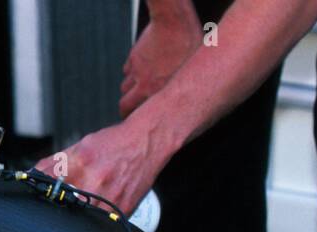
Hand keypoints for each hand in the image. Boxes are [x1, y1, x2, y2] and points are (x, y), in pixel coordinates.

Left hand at [35, 115, 174, 215]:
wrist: (145, 144)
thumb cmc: (114, 145)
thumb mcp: (80, 146)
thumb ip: (55, 162)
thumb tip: (33, 174)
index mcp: (81, 163)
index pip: (49, 185)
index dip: (39, 194)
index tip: (36, 199)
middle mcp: (94, 182)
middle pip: (63, 205)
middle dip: (55, 208)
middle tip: (54, 209)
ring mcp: (108, 199)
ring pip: (80, 219)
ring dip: (72, 218)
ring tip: (74, 213)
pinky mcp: (120, 211)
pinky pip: (100, 224)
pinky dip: (91, 224)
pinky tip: (90, 218)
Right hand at [119, 2, 201, 117]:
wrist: (173, 22)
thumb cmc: (189, 45)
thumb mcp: (191, 73)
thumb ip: (183, 88)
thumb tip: (189, 98)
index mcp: (159, 92)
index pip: (140, 116)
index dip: (138, 121)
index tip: (139, 124)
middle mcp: (144, 84)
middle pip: (124, 104)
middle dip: (125, 109)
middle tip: (129, 112)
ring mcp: (136, 70)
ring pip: (125, 86)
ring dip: (130, 89)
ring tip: (140, 88)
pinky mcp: (133, 56)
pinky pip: (127, 69)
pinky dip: (132, 71)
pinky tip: (141, 69)